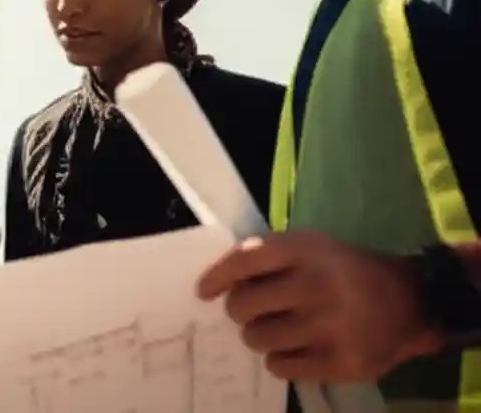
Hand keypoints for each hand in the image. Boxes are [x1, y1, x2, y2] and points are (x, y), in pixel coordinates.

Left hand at [197, 230, 441, 382]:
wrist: (409, 302)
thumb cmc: (343, 271)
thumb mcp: (311, 247)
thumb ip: (268, 258)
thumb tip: (217, 280)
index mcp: (306, 250)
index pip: (244, 260)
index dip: (218, 276)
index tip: (203, 291)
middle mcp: (317, 285)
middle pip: (243, 306)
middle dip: (239, 311)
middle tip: (251, 311)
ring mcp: (331, 326)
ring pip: (257, 339)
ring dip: (259, 336)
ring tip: (277, 329)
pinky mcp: (343, 362)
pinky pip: (280, 367)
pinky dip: (280, 360)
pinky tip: (296, 348)